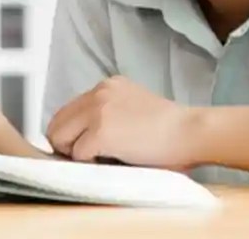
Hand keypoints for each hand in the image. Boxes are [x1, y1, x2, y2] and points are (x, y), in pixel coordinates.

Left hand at [46, 76, 202, 169]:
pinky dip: (89, 163)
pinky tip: (109, 161)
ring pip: (61, 137)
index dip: (71, 132)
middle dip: (66, 143)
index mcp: (108, 86)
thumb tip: (84, 136)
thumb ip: (109, 113)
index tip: (80, 146)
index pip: (69, 110)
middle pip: (57, 122)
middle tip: (84, 158)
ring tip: (99, 159)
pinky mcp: (101, 132)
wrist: (192, 131)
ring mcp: (98, 111)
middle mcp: (99, 93)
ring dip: (75, 153)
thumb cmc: (172, 129)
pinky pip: (78, 154)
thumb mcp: (134, 107)